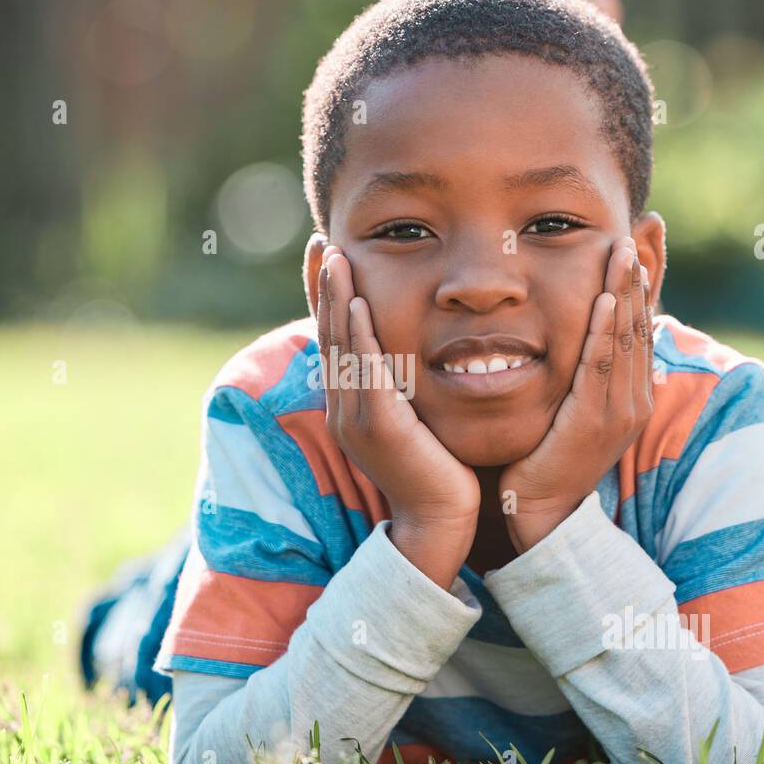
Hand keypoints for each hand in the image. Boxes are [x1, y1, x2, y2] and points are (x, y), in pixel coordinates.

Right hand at [316, 246, 478, 588]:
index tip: (329, 257)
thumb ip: (402, 388)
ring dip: (338, 299)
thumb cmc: (436, 471)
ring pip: (341, 346)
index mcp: (349, 406)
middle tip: (323, 243)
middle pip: (328, 335)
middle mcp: (343, 409)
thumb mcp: (412, 420)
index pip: (334, 340)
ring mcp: (356, 417)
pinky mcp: (378, 425)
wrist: (440, 521)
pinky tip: (361, 302)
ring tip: (337, 257)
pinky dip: (362, 334)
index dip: (328, 298)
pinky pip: (365, 370)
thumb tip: (405, 356)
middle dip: (325, 287)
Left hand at [499, 236, 654, 552]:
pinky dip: (605, 330)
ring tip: (622, 252)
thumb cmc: (547, 457)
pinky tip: (604, 300)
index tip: (631, 248)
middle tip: (630, 234)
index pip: (638, 328)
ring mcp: (620, 410)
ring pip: (625, 339)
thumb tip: (577, 338)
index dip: (637, 287)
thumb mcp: (570, 406)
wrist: (542, 509)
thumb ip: (577, 373)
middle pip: (638, 325)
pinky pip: (602, 365)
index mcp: (632, 394)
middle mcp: (635, 399)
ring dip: (623, 292)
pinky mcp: (596, 419)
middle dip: (634, 278)